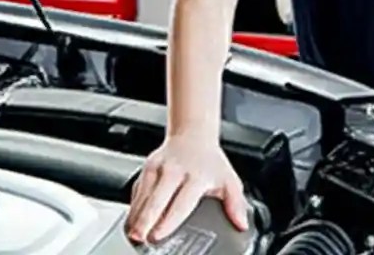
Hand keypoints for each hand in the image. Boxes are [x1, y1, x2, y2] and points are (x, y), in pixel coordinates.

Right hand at [125, 134, 248, 243]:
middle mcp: (173, 171)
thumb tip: (241, 223)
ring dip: (136, 216)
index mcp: (195, 177)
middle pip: (156, 200)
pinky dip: (133, 207)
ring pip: (142, 195)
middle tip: (140, 238)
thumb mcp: (229, 181)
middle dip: (146, 220)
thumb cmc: (210, 162)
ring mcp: (157, 168)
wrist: (192, 136)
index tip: (159, 235)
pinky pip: (136, 190)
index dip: (168, 220)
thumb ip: (235, 204)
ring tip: (133, 235)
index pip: (180, 202)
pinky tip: (132, 222)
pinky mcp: (145, 169)